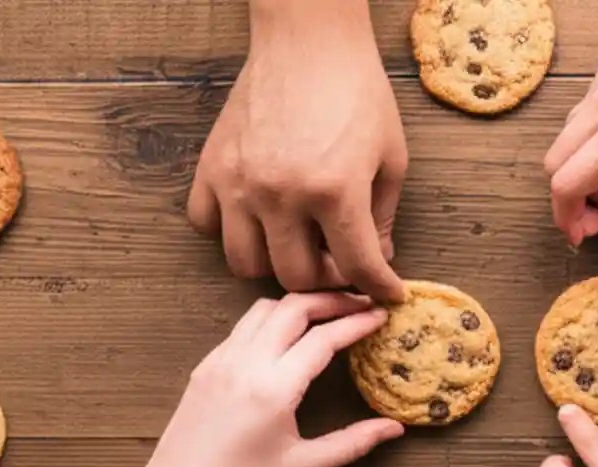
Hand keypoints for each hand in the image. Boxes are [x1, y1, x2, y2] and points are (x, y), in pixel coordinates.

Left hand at [137, 292, 404, 466]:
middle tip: (361, 302)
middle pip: (294, 308)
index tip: (381, 314)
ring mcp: (222, 360)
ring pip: (265, 309)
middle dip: (332, 299)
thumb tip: (394, 429)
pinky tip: (287, 333)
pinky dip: (272, 318)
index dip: (357, 322)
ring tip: (328, 311)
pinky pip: (243, 326)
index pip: (323, 338)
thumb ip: (351, 444)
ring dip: (299, 303)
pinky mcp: (207, 365)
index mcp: (273, 388)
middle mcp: (246, 363)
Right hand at [187, 1, 407, 301]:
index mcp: (335, 191)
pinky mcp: (212, 168)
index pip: (357, 267)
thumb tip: (377, 259)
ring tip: (298, 245)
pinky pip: (206, 225)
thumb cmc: (357, 93)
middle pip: (297, 277)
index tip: (386, 292)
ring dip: (276, 264)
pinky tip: (256, 219)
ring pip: (246, 263)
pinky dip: (230, 232)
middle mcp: (282, 194)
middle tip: (341, 262)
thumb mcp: (390, 158)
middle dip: (327, 280)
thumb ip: (382, 217)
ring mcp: (240, 183)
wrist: (309, 43)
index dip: (378, 287)